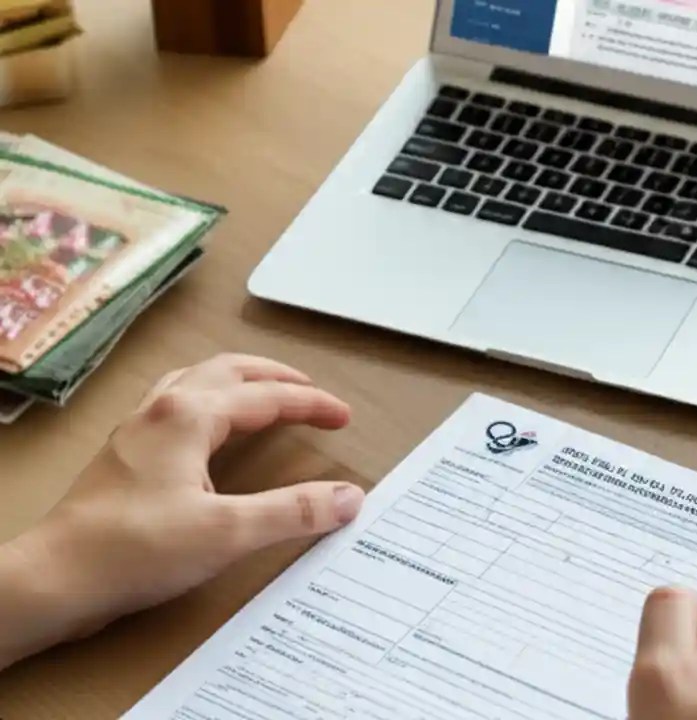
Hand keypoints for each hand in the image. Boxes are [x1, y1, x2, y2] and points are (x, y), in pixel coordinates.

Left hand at [0, 354, 365, 668]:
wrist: (55, 579)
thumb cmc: (135, 550)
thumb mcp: (228, 533)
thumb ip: (294, 511)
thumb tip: (350, 496)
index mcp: (190, 415)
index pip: (266, 396)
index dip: (311, 404)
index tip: (344, 417)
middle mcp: (161, 410)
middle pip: (228, 371)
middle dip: (275, 378)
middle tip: (310, 392)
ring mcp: (136, 430)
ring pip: (196, 381)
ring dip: (238, 381)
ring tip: (264, 395)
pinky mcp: (123, 456)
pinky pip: (173, 405)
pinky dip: (207, 401)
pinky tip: (208, 429)